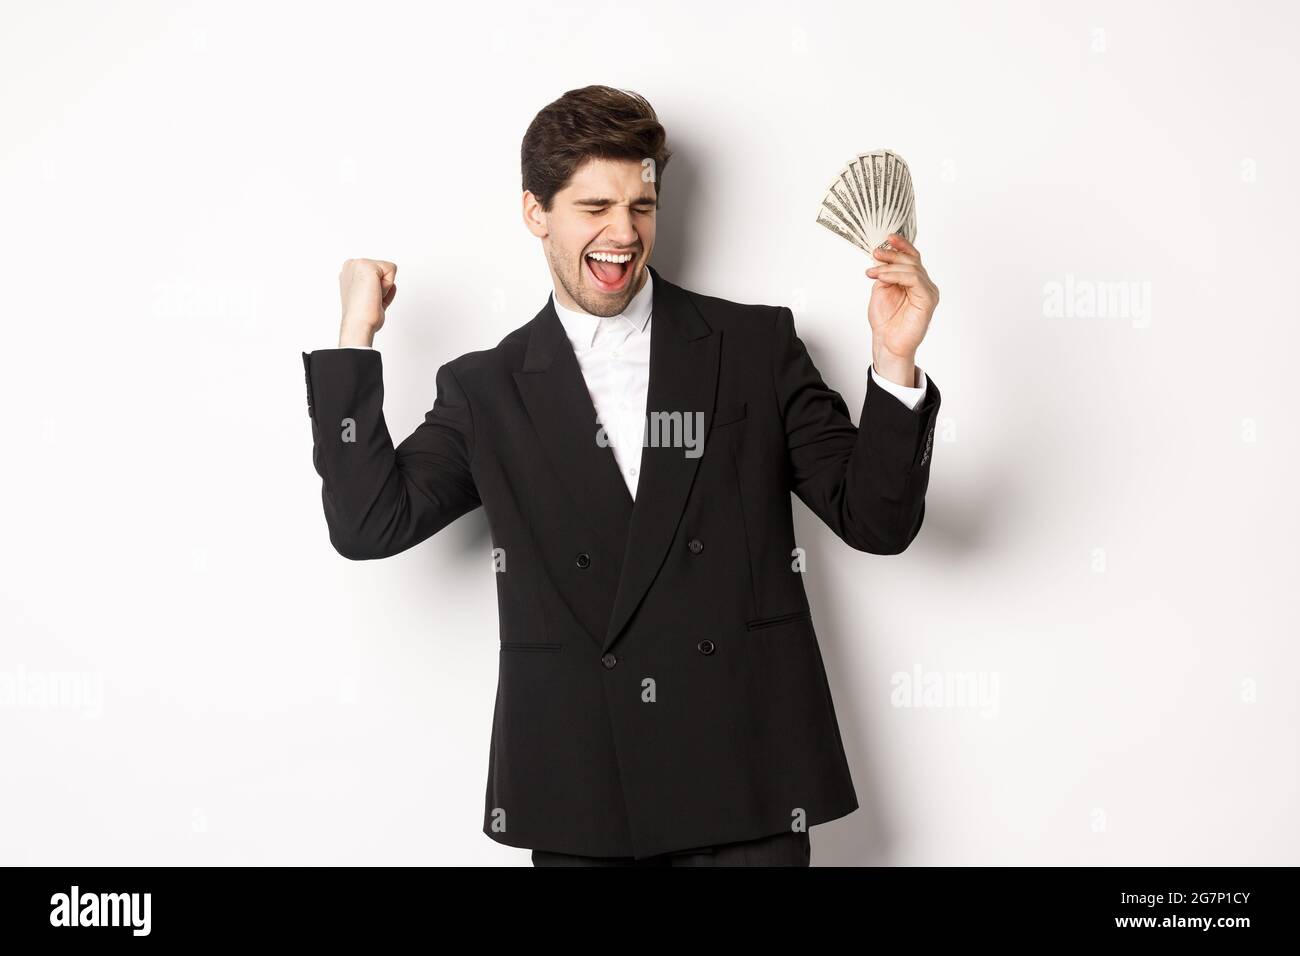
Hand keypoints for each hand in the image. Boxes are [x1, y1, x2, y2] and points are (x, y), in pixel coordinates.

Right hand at [338, 258, 397, 346]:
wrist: (358, 324)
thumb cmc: (362, 316)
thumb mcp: (369, 298)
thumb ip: (378, 289)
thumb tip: (393, 285)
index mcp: (348, 272)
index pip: (377, 273)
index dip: (379, 288)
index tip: (367, 299)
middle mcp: (351, 265)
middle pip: (384, 269)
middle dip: (383, 286)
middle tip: (370, 299)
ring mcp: (358, 264)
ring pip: (388, 269)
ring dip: (385, 286)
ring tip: (372, 296)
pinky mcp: (367, 266)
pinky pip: (392, 269)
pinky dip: (388, 285)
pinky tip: (374, 293)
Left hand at [865, 234, 938, 384]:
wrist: (887, 343)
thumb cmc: (885, 321)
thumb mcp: (881, 290)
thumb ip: (885, 273)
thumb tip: (883, 257)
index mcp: (914, 281)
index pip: (912, 257)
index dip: (902, 245)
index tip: (888, 237)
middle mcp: (924, 284)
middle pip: (912, 260)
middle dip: (892, 254)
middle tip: (876, 253)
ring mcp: (928, 291)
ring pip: (912, 269)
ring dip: (890, 267)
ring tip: (873, 271)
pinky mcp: (928, 300)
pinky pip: (915, 280)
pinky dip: (897, 276)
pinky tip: (883, 277)